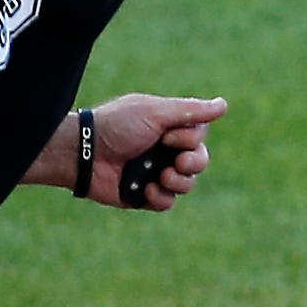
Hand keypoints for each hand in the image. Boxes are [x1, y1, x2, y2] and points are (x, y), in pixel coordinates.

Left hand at [86, 94, 225, 209]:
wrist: (82, 153)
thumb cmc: (116, 126)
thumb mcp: (154, 112)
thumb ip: (190, 111)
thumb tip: (224, 104)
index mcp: (167, 128)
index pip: (199, 136)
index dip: (189, 139)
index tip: (167, 136)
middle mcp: (164, 151)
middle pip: (200, 161)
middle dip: (194, 163)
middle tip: (177, 162)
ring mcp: (154, 173)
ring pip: (188, 184)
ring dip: (179, 181)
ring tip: (160, 176)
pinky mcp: (143, 195)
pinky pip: (168, 202)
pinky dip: (161, 197)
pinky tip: (146, 189)